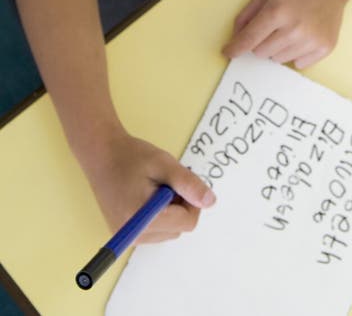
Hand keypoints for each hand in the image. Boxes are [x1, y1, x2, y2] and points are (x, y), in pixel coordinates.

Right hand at [81, 129, 215, 243]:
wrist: (101, 155)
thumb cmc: (132, 156)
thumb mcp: (165, 164)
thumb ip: (188, 184)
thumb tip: (210, 202)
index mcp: (143, 219)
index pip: (187, 223)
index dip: (192, 200)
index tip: (181, 181)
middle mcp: (134, 236)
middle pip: (178, 228)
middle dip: (180, 205)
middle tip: (165, 182)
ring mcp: (127, 238)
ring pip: (169, 231)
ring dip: (171, 210)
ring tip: (154, 187)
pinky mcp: (124, 234)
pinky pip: (155, 231)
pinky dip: (159, 215)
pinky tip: (146, 195)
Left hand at [222, 0, 349, 68]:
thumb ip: (247, 14)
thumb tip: (237, 38)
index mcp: (277, 12)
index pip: (249, 39)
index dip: (235, 48)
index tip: (228, 53)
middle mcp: (294, 29)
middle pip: (261, 53)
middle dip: (261, 42)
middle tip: (273, 26)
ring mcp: (311, 41)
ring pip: (279, 59)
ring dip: (279, 48)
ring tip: (291, 29)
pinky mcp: (324, 48)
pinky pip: (299, 64)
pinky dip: (296, 53)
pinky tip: (304, 35)